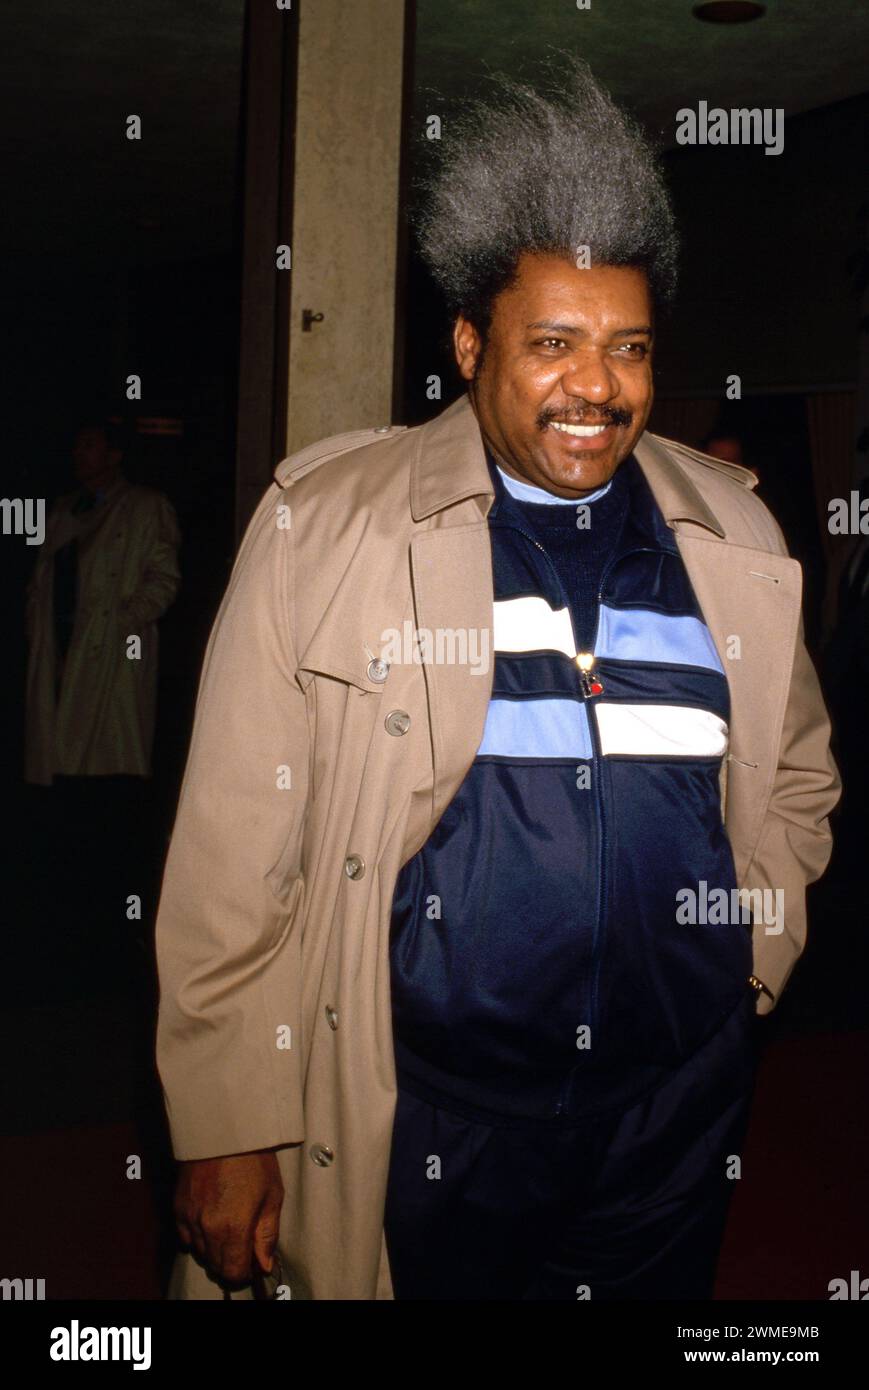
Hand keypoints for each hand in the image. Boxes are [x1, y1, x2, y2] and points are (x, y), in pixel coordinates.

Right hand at [174, 1150, 283, 1285]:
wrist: (225, 1129)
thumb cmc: (254, 1159)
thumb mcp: (272, 1196)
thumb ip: (267, 1235)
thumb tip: (264, 1265)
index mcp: (234, 1228)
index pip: (232, 1272)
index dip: (244, 1272)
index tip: (251, 1262)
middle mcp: (207, 1228)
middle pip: (215, 1265)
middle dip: (230, 1261)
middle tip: (243, 1244)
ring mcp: (189, 1217)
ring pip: (200, 1252)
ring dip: (214, 1248)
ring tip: (228, 1227)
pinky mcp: (178, 1206)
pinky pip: (185, 1236)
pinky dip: (197, 1235)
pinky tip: (210, 1220)